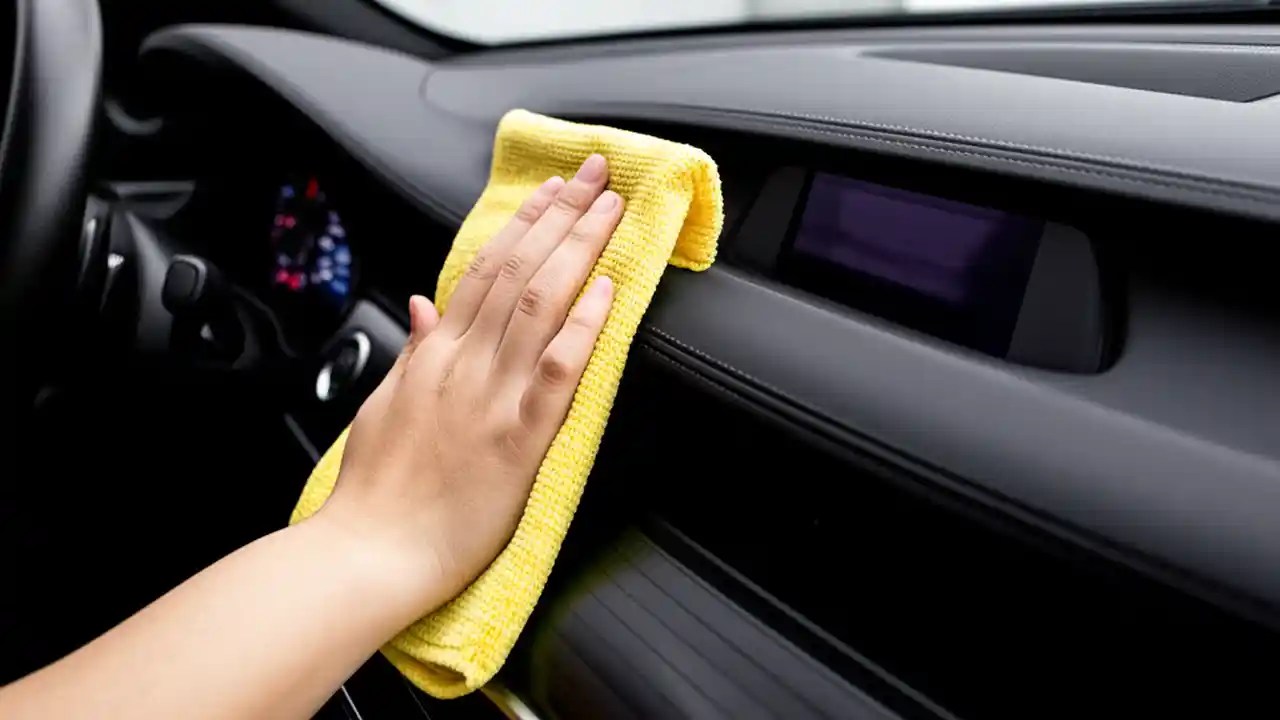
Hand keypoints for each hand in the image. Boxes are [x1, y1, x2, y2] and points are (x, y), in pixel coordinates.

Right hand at [317, 155, 620, 613]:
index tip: (551, 191)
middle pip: (519, 271)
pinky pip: (558, 371)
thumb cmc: (376, 491)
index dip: (523, 224)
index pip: (484, 270)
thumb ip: (412, 350)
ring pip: (541, 304)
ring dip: (578, 249)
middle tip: (594, 175)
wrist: (370, 553)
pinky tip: (606, 290)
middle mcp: (465, 364)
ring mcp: (493, 398)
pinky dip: (584, 326)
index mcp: (435, 355)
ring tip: (608, 210)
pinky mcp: (520, 440)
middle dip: (561, 216)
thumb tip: (424, 305)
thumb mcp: (384, 404)